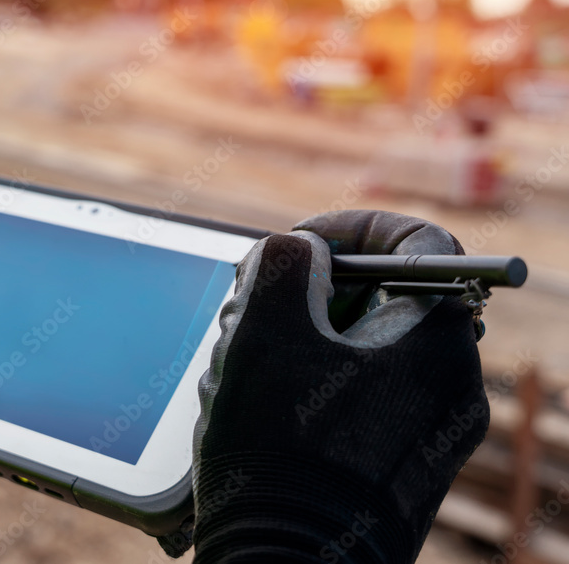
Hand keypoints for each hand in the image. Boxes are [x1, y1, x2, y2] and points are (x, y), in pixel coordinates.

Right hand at [192, 210, 488, 563]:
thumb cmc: (281, 450)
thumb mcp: (268, 328)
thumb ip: (283, 262)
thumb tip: (297, 252)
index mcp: (437, 336)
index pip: (417, 241)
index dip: (349, 227)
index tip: (296, 244)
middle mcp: (449, 381)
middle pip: (380, 297)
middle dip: (308, 292)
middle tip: (252, 310)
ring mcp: (427, 429)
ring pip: (359, 348)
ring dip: (298, 341)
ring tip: (243, 371)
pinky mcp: (399, 464)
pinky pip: (357, 397)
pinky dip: (308, 385)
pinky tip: (261, 410)